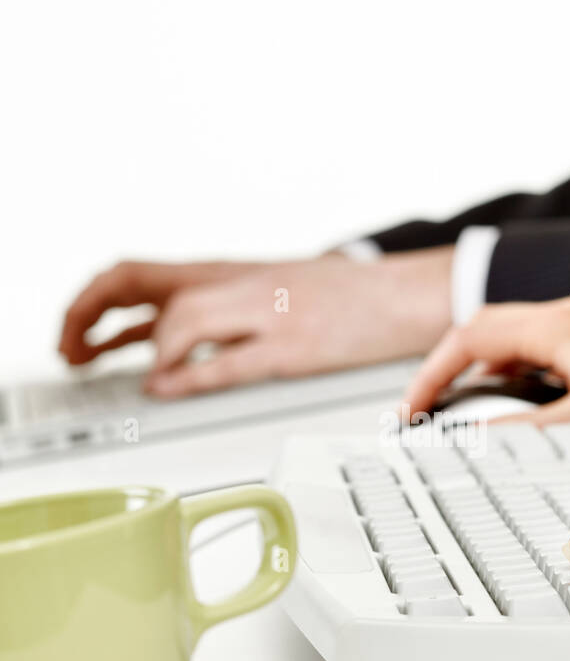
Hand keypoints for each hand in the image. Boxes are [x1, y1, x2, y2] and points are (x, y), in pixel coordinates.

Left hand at [59, 248, 453, 394]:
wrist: (405, 295)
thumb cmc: (344, 299)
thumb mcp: (272, 290)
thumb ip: (222, 309)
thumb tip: (167, 344)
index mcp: (229, 272)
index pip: (137, 273)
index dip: (92, 302)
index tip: (74, 334)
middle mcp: (239, 284)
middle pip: (140, 285)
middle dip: (92, 319)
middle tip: (75, 354)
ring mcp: (266, 313)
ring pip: (180, 320)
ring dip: (147, 352)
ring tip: (137, 378)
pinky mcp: (294, 347)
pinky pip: (227, 361)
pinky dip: (187, 377)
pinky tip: (168, 388)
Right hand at [403, 296, 569, 438]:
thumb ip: (526, 428)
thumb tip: (472, 439)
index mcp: (560, 327)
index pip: (471, 337)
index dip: (431, 374)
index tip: (412, 410)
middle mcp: (568, 317)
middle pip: (482, 334)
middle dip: (447, 373)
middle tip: (424, 415)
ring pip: (509, 344)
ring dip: (480, 377)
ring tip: (460, 420)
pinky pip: (536, 355)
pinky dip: (512, 381)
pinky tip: (513, 415)